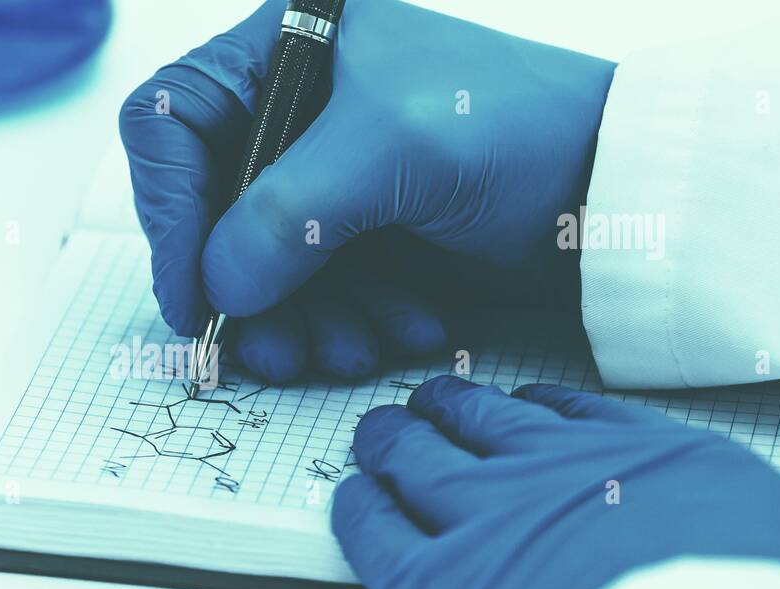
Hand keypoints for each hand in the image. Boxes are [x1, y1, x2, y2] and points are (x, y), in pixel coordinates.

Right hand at [120, 1, 614, 383]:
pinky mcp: (354, 225)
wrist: (612, 186)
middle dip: (245, 289)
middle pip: (209, 208)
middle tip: (274, 352)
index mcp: (285, 44)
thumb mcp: (392, 152)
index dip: (167, 214)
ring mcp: (323, 170)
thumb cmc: (518, 129)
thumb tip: (215, 284)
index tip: (194, 298)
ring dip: (299, 320)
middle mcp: (291, 103)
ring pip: (258, 261)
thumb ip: (287, 213)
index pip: (171, 123)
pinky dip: (343, 320)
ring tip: (350, 352)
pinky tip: (398, 333)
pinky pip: (311, 286)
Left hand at [331, 376, 779, 588]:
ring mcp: (482, 521)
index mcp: (638, 458)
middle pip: (478, 422)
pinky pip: (373, 529)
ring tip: (377, 434)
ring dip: (392, 441)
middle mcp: (550, 473)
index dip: (536, 406)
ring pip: (415, 459)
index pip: (572, 413)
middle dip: (448, 408)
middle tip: (426, 401)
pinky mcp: (431, 586)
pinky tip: (349, 495)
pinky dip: (356, 507)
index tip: (521, 402)